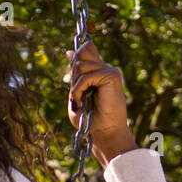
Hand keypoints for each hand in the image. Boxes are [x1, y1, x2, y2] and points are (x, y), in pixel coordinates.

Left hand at [65, 39, 137, 163]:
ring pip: (81, 64)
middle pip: (82, 53)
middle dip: (73, 73)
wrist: (103, 132)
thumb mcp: (76, 92)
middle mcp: (104, 68)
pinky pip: (87, 76)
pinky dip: (79, 89)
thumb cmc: (88, 119)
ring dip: (75, 84)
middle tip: (77, 92)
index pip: (87, 49)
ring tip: (80, 99)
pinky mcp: (112, 76)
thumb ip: (75, 73)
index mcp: (97, 71)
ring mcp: (109, 71)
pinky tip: (82, 100)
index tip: (73, 66)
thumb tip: (69, 51)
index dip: (78, 53)